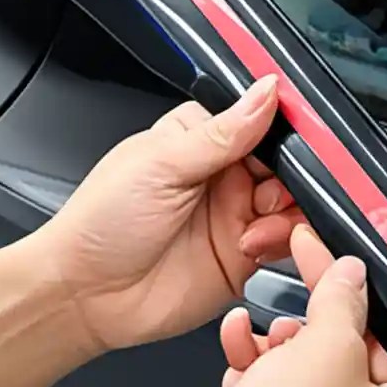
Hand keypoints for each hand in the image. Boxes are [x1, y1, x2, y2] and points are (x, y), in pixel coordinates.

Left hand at [36, 76, 303, 351]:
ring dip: (287, 212)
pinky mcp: (248, 255)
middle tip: (269, 190)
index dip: (285, 132)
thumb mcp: (163, 163)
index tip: (298, 143)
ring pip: (294, 203)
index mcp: (202, 139)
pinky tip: (254, 245)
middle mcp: (224, 175)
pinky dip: (286, 241)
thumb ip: (224, 132)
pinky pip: (290, 241)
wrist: (88, 296)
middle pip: (287, 164)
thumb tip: (266, 90)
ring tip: (255, 225)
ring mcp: (237, 216)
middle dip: (292, 176)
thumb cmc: (102, 223)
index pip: (261, 122)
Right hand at [150, 225, 386, 386]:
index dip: (364, 308)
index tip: (335, 279)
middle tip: (295, 311)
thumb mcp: (324, 348)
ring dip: (282, 359)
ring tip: (259, 340)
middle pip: (358, 369)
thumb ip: (343, 300)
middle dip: (316, 335)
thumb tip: (351, 276)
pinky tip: (240, 370)